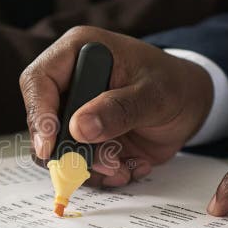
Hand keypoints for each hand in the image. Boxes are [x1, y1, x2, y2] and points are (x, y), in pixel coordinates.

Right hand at [20, 26, 212, 185]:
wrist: (190, 103)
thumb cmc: (172, 83)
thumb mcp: (153, 94)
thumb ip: (118, 109)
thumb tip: (79, 128)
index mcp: (76, 53)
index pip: (38, 81)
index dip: (39, 114)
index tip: (50, 146)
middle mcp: (68, 82)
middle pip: (42, 121)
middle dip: (70, 151)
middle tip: (105, 163)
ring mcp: (74, 113)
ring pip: (57, 149)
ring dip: (89, 167)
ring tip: (123, 166)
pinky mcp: (83, 139)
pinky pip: (76, 164)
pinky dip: (101, 174)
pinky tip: (129, 165)